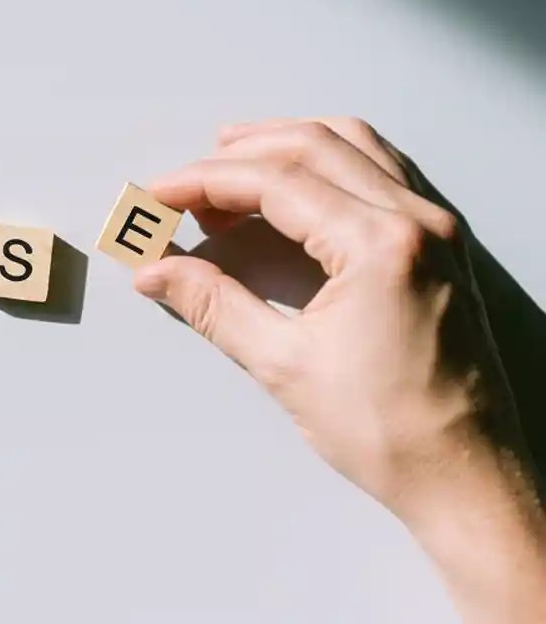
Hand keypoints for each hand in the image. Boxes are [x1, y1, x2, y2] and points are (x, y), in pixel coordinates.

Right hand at [136, 118, 545, 623]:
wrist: (466, 477)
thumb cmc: (391, 433)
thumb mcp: (283, 366)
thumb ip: (214, 304)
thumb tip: (157, 270)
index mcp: (380, 246)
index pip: (275, 181)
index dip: (205, 182)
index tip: (159, 196)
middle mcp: (416, 222)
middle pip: (312, 147)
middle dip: (237, 158)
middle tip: (184, 189)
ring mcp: (436, 230)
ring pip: (353, 145)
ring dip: (285, 145)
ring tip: (231, 167)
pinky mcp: (440, 247)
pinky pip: (383, 171)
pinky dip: (330, 162)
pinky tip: (297, 184)